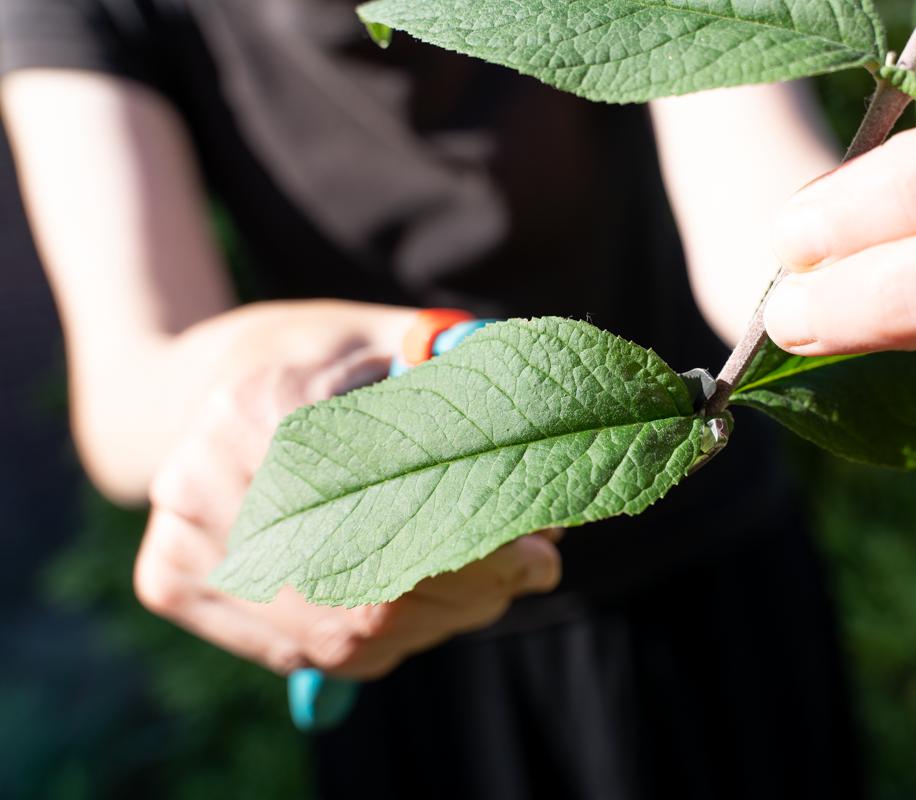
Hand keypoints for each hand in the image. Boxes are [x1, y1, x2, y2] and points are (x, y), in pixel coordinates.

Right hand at [133, 301, 561, 677]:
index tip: (541, 549)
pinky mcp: (170, 582)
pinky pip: (303, 651)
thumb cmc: (317, 359)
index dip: (473, 540)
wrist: (196, 385)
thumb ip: (460, 378)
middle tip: (533, 570)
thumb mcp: (387, 339)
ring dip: (436, 623)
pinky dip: (383, 643)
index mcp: (261, 402)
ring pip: (339, 635)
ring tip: (490, 584)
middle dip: (469, 590)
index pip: (386, 500)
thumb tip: (550, 437)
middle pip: (363, 585)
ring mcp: (180, 537)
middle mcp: (202, 476)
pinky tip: (424, 605)